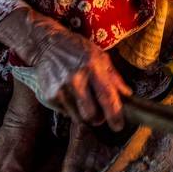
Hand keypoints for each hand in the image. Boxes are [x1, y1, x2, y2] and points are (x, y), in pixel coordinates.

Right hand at [0, 8, 131, 130]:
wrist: (46, 45)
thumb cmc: (76, 50)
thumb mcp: (99, 56)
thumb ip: (113, 77)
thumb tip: (127, 94)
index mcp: (93, 67)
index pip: (107, 97)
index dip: (114, 115)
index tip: (118, 126)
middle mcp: (76, 79)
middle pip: (92, 115)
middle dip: (98, 118)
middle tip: (100, 114)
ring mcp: (61, 89)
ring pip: (78, 117)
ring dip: (84, 114)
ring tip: (82, 99)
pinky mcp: (49, 96)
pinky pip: (66, 112)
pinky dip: (70, 108)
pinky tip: (69, 94)